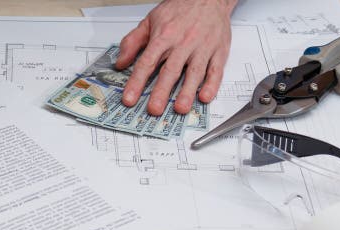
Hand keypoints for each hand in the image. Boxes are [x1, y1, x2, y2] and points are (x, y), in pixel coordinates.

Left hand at [115, 0, 235, 115]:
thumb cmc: (180, 9)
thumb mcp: (151, 20)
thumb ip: (133, 42)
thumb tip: (121, 63)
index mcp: (164, 36)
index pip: (147, 62)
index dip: (136, 82)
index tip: (129, 99)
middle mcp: (183, 43)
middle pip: (170, 71)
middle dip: (161, 92)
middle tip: (154, 109)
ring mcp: (202, 48)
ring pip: (194, 73)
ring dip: (187, 92)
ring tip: (180, 108)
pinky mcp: (218, 51)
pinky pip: (216, 70)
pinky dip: (212, 84)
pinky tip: (205, 97)